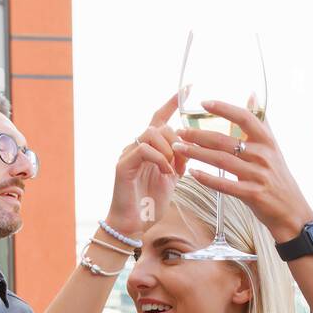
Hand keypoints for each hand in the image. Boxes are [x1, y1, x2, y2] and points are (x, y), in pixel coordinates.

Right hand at [107, 93, 184, 236]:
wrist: (134, 224)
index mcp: (149, 148)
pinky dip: (160, 159)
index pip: (159, 118)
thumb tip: (189, 147)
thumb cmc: (151, 203)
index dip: (172, 102)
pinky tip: (167, 174)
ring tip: (173, 169)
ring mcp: (128, 154)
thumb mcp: (171, 179)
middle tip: (182, 162)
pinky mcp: (123, 165)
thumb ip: (179, 161)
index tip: (187, 88)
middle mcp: (136, 146)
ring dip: (168, 149)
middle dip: (176, 140)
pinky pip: (144, 149)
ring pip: (150, 133)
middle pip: (158, 125)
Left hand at [171, 100, 312, 243]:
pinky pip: (224, 185)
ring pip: (221, 160)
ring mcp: (258, 175)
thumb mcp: (274, 148)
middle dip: (198, 135)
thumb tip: (252, 95)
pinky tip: (193, 173)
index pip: (245, 117)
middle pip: (225, 140)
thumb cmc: (278, 178)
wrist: (292, 212)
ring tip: (179, 148)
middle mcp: (263, 156)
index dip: (223, 108)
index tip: (203, 103)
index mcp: (267, 142)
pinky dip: (207, 178)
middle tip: (180, 131)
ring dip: (197, 154)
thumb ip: (261, 122)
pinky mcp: (252, 194)